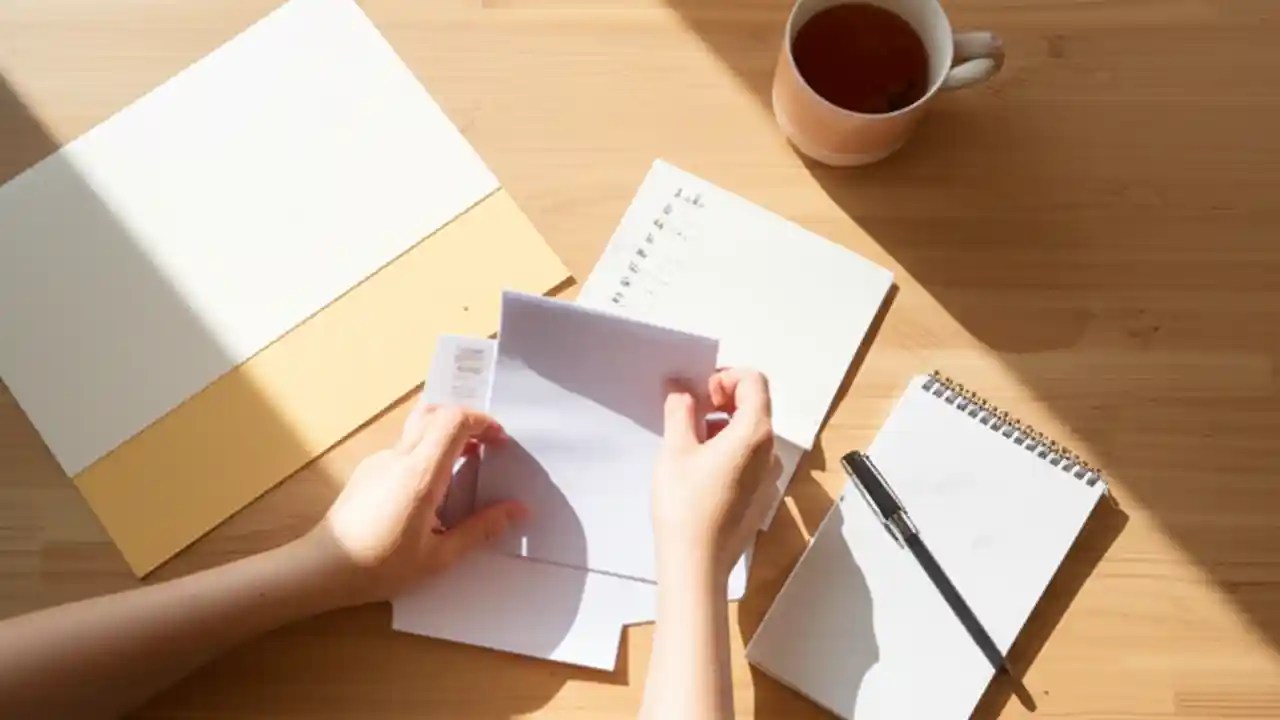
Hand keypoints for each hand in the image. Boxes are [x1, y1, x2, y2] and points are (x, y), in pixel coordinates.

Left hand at [305, 402, 526, 604]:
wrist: (322, 570)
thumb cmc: (381, 567)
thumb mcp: (439, 557)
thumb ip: (481, 529)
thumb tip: (520, 510)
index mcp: (420, 474)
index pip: (453, 421)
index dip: (481, 421)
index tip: (500, 441)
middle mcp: (399, 457)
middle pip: (434, 411)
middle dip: (465, 420)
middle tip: (485, 445)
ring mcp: (380, 460)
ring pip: (418, 427)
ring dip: (446, 435)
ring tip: (465, 466)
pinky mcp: (368, 470)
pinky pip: (405, 448)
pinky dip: (428, 452)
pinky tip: (433, 489)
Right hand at [652, 368, 774, 581]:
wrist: (697, 563)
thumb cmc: (685, 504)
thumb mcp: (676, 448)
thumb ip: (680, 409)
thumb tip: (680, 386)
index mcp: (755, 433)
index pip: (754, 381)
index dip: (725, 377)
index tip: (698, 393)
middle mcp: (770, 451)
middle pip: (754, 406)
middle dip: (721, 400)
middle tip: (688, 413)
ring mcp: (769, 476)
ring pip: (750, 433)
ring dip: (722, 425)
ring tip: (689, 442)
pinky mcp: (761, 496)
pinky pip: (749, 458)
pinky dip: (727, 449)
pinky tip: (700, 468)